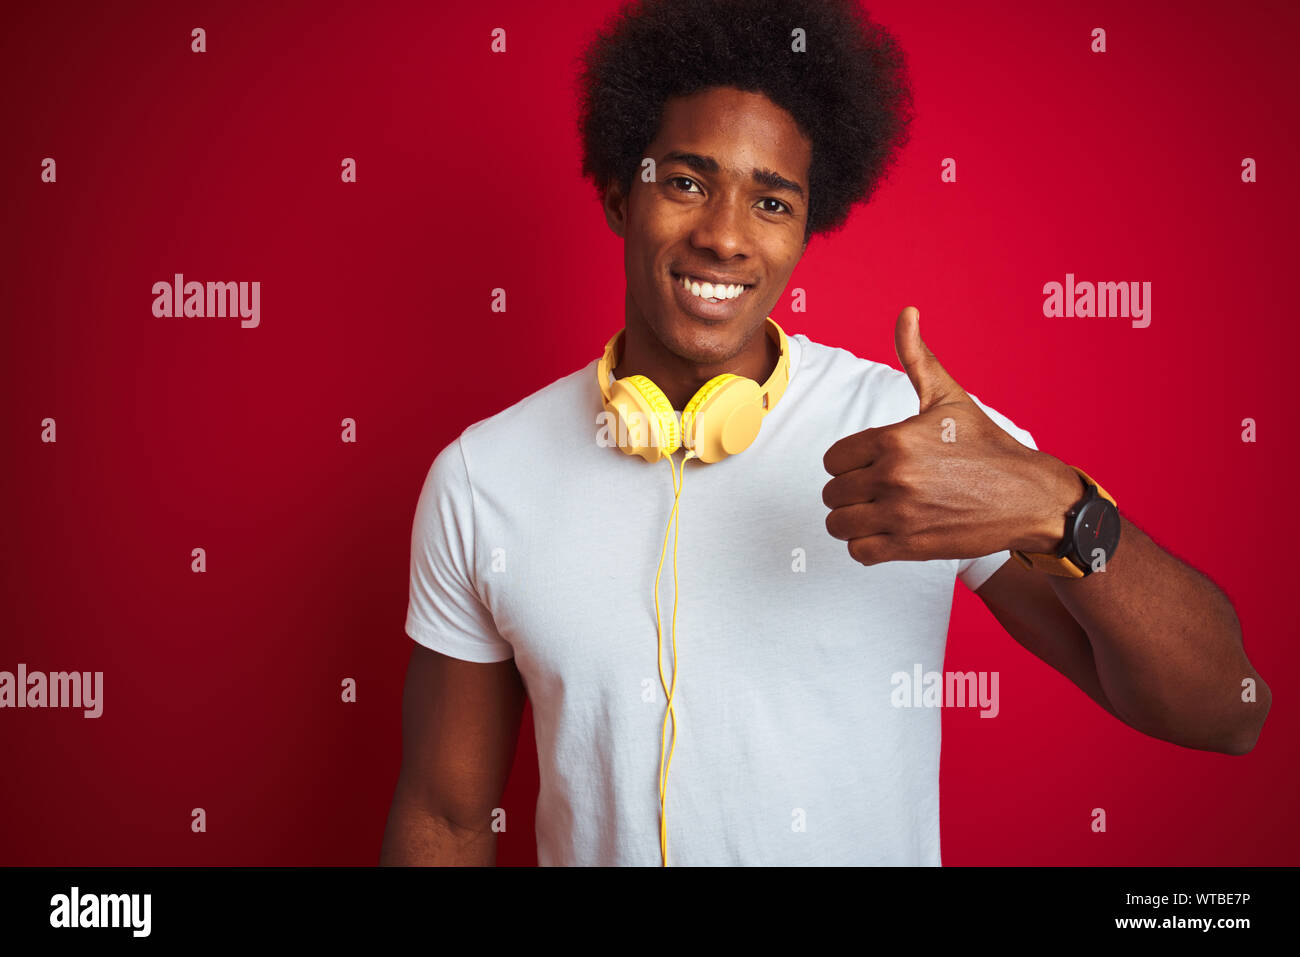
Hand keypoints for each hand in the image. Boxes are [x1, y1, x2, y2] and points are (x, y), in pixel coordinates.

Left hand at [822, 306, 1079, 565]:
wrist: (1030, 497)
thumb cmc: (987, 445)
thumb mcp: (949, 397)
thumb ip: (917, 358)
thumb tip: (907, 313)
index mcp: (893, 439)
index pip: (833, 459)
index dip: (848, 462)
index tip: (871, 464)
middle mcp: (893, 476)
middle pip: (832, 492)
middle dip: (850, 492)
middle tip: (877, 489)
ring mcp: (901, 514)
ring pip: (839, 524)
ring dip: (853, 521)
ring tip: (876, 512)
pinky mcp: (911, 546)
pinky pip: (860, 553)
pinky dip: (866, 546)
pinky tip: (886, 533)